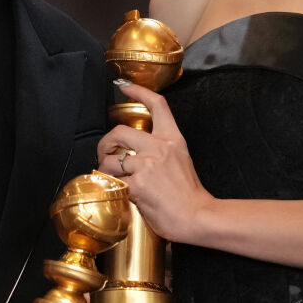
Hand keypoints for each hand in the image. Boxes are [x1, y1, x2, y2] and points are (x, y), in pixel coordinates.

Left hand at [96, 82, 213, 242]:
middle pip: (119, 131)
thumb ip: (161, 152)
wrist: (198, 216)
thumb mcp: (182, 161)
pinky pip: (114, 181)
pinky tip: (118, 192)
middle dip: (105, 143)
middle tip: (104, 154)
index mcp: (173, 139)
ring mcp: (147, 165)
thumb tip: (138, 154)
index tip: (124, 86)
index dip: (138, 91)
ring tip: (110, 178)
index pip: (157, 105)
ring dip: (105, 169)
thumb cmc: (190, 195)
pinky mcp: (138, 185)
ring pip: (111, 159)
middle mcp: (159, 147)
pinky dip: (111, 187)